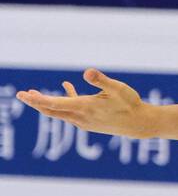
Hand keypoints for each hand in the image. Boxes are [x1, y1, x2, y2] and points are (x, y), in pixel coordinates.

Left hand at [16, 69, 151, 137]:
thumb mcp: (117, 88)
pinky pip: (70, 112)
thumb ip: (101, 80)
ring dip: (46, 103)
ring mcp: (84, 121)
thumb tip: (86, 72)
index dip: (37, 99)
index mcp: (84, 107)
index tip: (24, 94)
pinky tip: (66, 87)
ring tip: (33, 95)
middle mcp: (80, 117)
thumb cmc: (130, 104)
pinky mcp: (88, 122)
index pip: (54, 104)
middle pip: (51, 111)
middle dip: (35, 102)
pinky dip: (64, 101)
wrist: (139, 124)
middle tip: (20, 95)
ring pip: (59, 112)